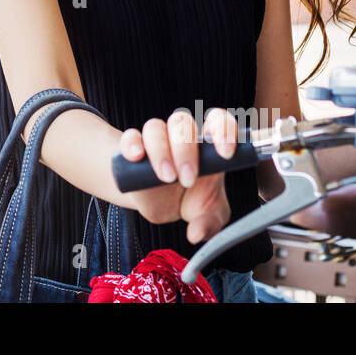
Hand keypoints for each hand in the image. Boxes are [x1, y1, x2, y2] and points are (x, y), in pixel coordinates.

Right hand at [118, 107, 237, 243]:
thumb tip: (196, 233)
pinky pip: (129, 137)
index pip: (218, 121)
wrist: (159, 203)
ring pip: (155, 127)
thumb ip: (209, 224)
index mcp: (207, 147)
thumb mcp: (207, 216)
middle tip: (188, 179)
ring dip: (160, 151)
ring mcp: (156, 141)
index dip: (224, 130)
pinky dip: (132, 144)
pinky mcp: (132, 148)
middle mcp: (181, 138)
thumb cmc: (190, 201)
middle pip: (183, 123)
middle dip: (186, 151)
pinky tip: (136, 157)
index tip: (226, 154)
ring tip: (165, 178)